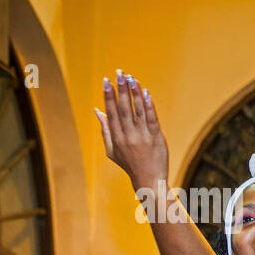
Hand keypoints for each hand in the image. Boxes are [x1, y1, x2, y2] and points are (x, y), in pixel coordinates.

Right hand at [95, 70, 167, 194]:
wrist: (149, 180)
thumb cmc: (130, 164)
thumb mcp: (112, 150)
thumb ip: (105, 130)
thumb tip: (97, 110)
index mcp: (117, 137)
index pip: (111, 112)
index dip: (108, 95)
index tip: (106, 81)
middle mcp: (128, 135)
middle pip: (123, 109)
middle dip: (120, 90)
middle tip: (119, 73)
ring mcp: (143, 136)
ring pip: (138, 111)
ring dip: (134, 93)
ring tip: (131, 78)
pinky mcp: (156, 138)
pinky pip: (152, 119)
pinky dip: (149, 106)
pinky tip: (146, 93)